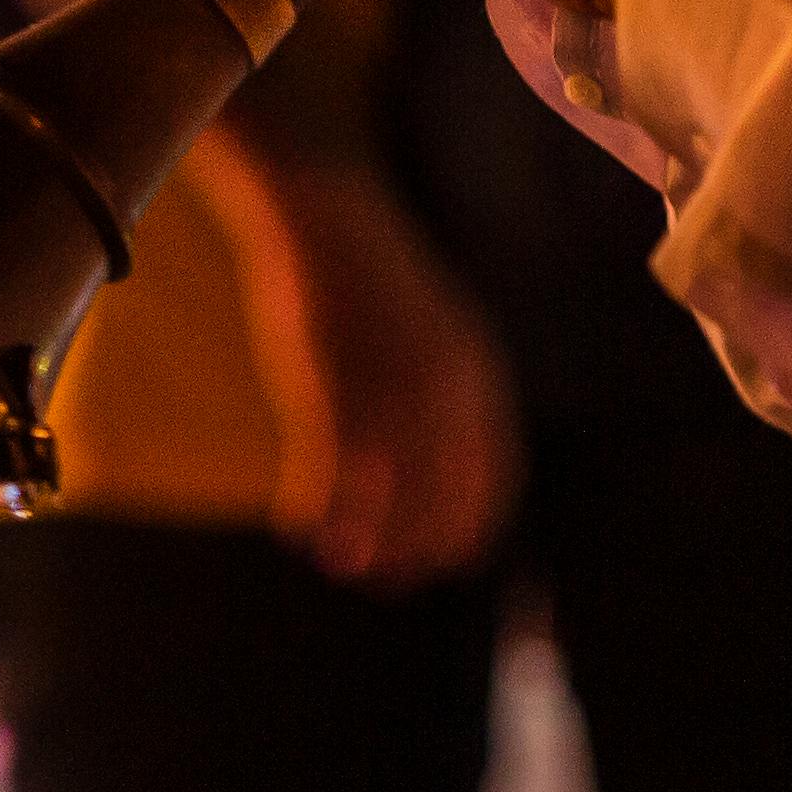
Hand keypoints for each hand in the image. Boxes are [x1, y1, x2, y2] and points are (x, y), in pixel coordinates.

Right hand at [204, 151, 521, 589]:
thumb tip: (439, 455)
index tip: (448, 559)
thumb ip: (446, 390)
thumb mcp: (430, 330)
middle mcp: (442, 388)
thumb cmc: (370, 278)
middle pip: (442, 496)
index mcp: (475, 371)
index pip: (492, 474)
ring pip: (387, 494)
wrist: (326, 214)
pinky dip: (319, 506)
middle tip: (390, 578)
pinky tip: (299, 523)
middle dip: (419, 545)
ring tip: (345, 564)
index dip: (470, 524)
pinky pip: (330, 468)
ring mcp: (388, 387)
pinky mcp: (332, 383)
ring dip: (367, 539)